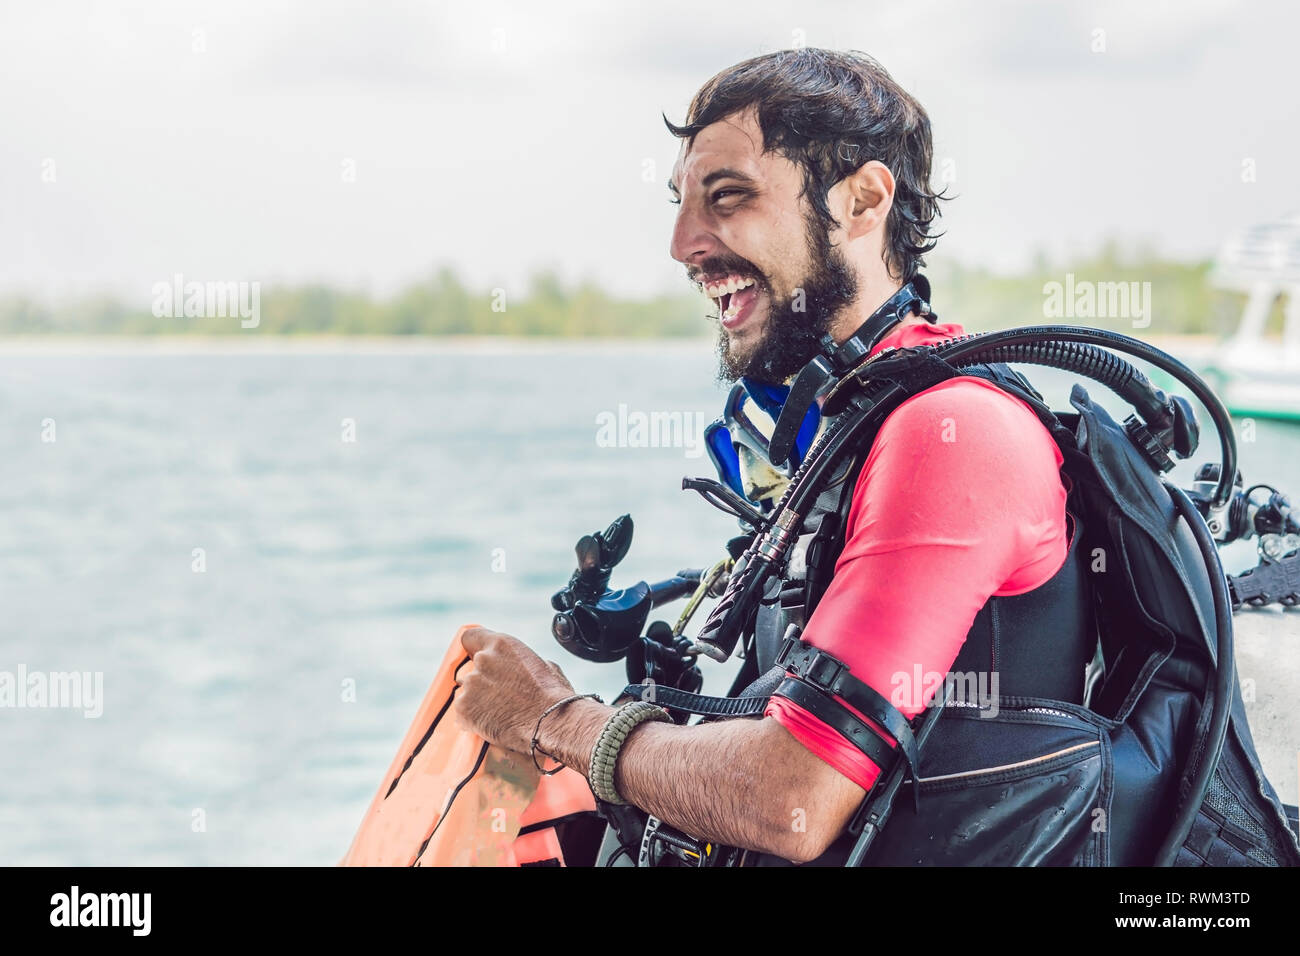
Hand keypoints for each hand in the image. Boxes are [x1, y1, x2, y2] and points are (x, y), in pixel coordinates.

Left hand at [454, 626, 576, 753]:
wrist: (550, 725)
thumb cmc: (553, 697)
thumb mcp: (544, 665)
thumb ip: (522, 661)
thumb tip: (522, 668)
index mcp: (501, 644)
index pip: (469, 637)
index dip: (473, 649)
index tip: (477, 658)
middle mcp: (482, 660)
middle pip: (470, 669)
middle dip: (481, 680)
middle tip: (500, 695)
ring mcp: (470, 685)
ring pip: (467, 692)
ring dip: (477, 700)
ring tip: (500, 713)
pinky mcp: (463, 709)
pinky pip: (462, 713)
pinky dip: (473, 719)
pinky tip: (492, 723)